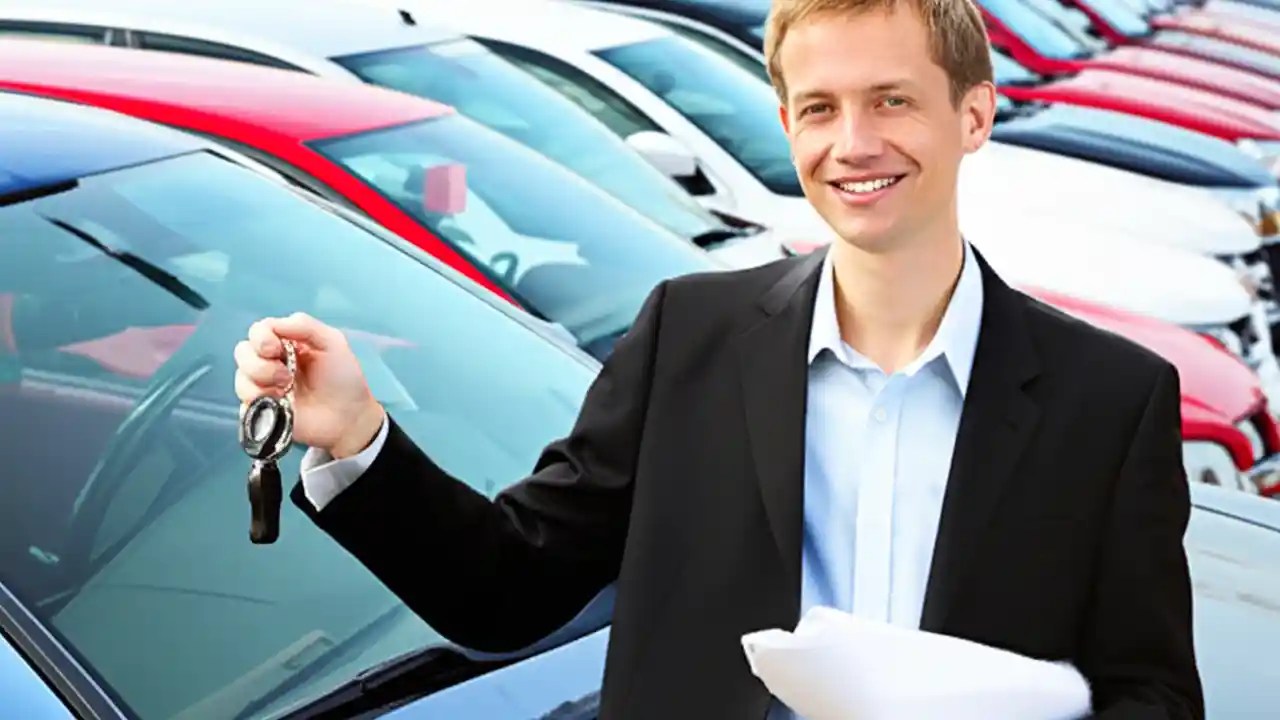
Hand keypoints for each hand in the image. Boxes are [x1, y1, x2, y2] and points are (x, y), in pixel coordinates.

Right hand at [234, 312, 384, 457]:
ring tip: (286, 390)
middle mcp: (270, 362)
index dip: (261, 338)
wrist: (348, 418)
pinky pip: (244, 402)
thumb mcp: (331, 342)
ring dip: (262, 382)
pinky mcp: (261, 411)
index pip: (257, 331)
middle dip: (259, 363)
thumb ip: (304, 325)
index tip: (276, 349)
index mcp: (285, 343)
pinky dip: (259, 401)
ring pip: (241, 378)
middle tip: (285, 376)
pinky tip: (280, 403)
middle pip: (242, 352)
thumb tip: (272, 325)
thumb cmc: (343, 379)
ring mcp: (264, 388)